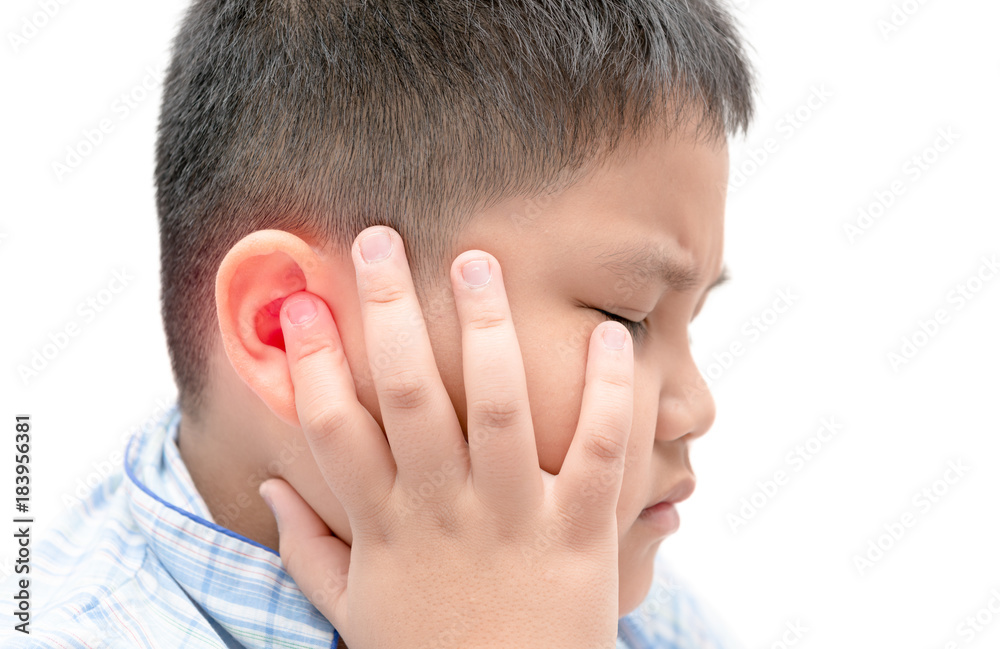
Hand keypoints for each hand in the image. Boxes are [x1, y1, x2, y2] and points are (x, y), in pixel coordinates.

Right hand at [259, 226, 634, 648]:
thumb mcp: (354, 611)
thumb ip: (307, 549)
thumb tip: (271, 487)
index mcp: (385, 527)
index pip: (334, 430)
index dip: (311, 362)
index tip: (299, 302)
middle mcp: (444, 513)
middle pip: (409, 397)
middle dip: (388, 312)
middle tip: (380, 239)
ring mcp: (514, 521)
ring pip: (501, 409)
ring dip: (488, 330)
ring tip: (477, 262)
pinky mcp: (580, 535)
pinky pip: (599, 453)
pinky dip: (610, 395)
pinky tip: (610, 339)